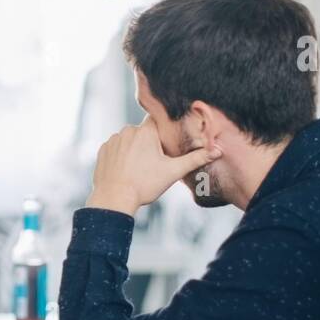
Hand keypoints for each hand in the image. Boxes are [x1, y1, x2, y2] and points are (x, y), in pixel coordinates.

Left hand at [85, 119, 219, 214]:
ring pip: (130, 139)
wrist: (114, 199)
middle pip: (144, 131)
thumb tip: (217, 151)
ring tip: (140, 168)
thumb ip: (195, 159)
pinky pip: (116, 148)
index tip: (168, 141)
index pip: (159, 120)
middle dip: (151, 143)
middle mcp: (128, 130)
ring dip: (135, 149)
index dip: (165, 130)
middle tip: (155, 162)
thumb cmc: (144, 185)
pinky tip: (127, 170)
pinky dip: (122, 156)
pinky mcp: (103, 150)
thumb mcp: (173, 172)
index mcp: (146, 131)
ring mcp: (113, 140)